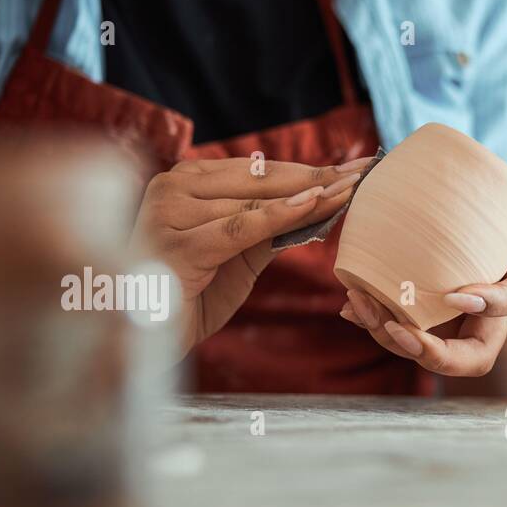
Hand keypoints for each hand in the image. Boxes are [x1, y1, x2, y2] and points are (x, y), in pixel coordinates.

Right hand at [131, 156, 374, 354]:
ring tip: (351, 191)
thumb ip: (269, 229)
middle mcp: (172, 187)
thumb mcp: (237, 257)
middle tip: (365, 172)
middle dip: (317, 177)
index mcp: (185, 182)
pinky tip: (316, 205)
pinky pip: (240, 229)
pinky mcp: (176, 245)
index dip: (309, 170)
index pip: (259, 171)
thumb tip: (320, 206)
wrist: (141, 339)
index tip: (355, 167)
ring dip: (308, 196)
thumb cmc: (189, 296)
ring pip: (255, 202)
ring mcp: (169, 213)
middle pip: (260, 180)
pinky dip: (280, 216)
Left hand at [338, 171, 506, 377]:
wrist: (474, 243)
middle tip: (399, 327)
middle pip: (464, 358)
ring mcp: (451, 330)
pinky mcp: (421, 325)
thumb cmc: (495, 222)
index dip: (488, 304)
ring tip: (360, 304)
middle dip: (430, 352)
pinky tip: (351, 307)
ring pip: (423, 352)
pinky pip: (399, 336)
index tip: (456, 293)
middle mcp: (484, 322)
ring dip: (388, 335)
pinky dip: (373, 323)